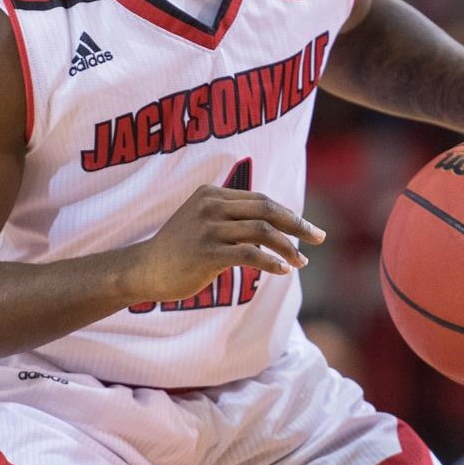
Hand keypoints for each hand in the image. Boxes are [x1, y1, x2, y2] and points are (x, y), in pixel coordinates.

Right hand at [124, 185, 325, 302]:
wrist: (145, 269)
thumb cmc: (179, 249)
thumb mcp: (202, 222)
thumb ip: (231, 217)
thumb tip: (272, 226)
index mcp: (211, 193)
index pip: (261, 200)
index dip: (288, 214)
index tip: (307, 229)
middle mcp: (210, 206)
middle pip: (267, 210)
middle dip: (298, 224)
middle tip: (318, 238)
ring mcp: (208, 228)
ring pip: (262, 231)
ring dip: (288, 247)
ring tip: (301, 261)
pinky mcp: (207, 253)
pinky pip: (250, 254)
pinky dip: (271, 262)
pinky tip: (283, 271)